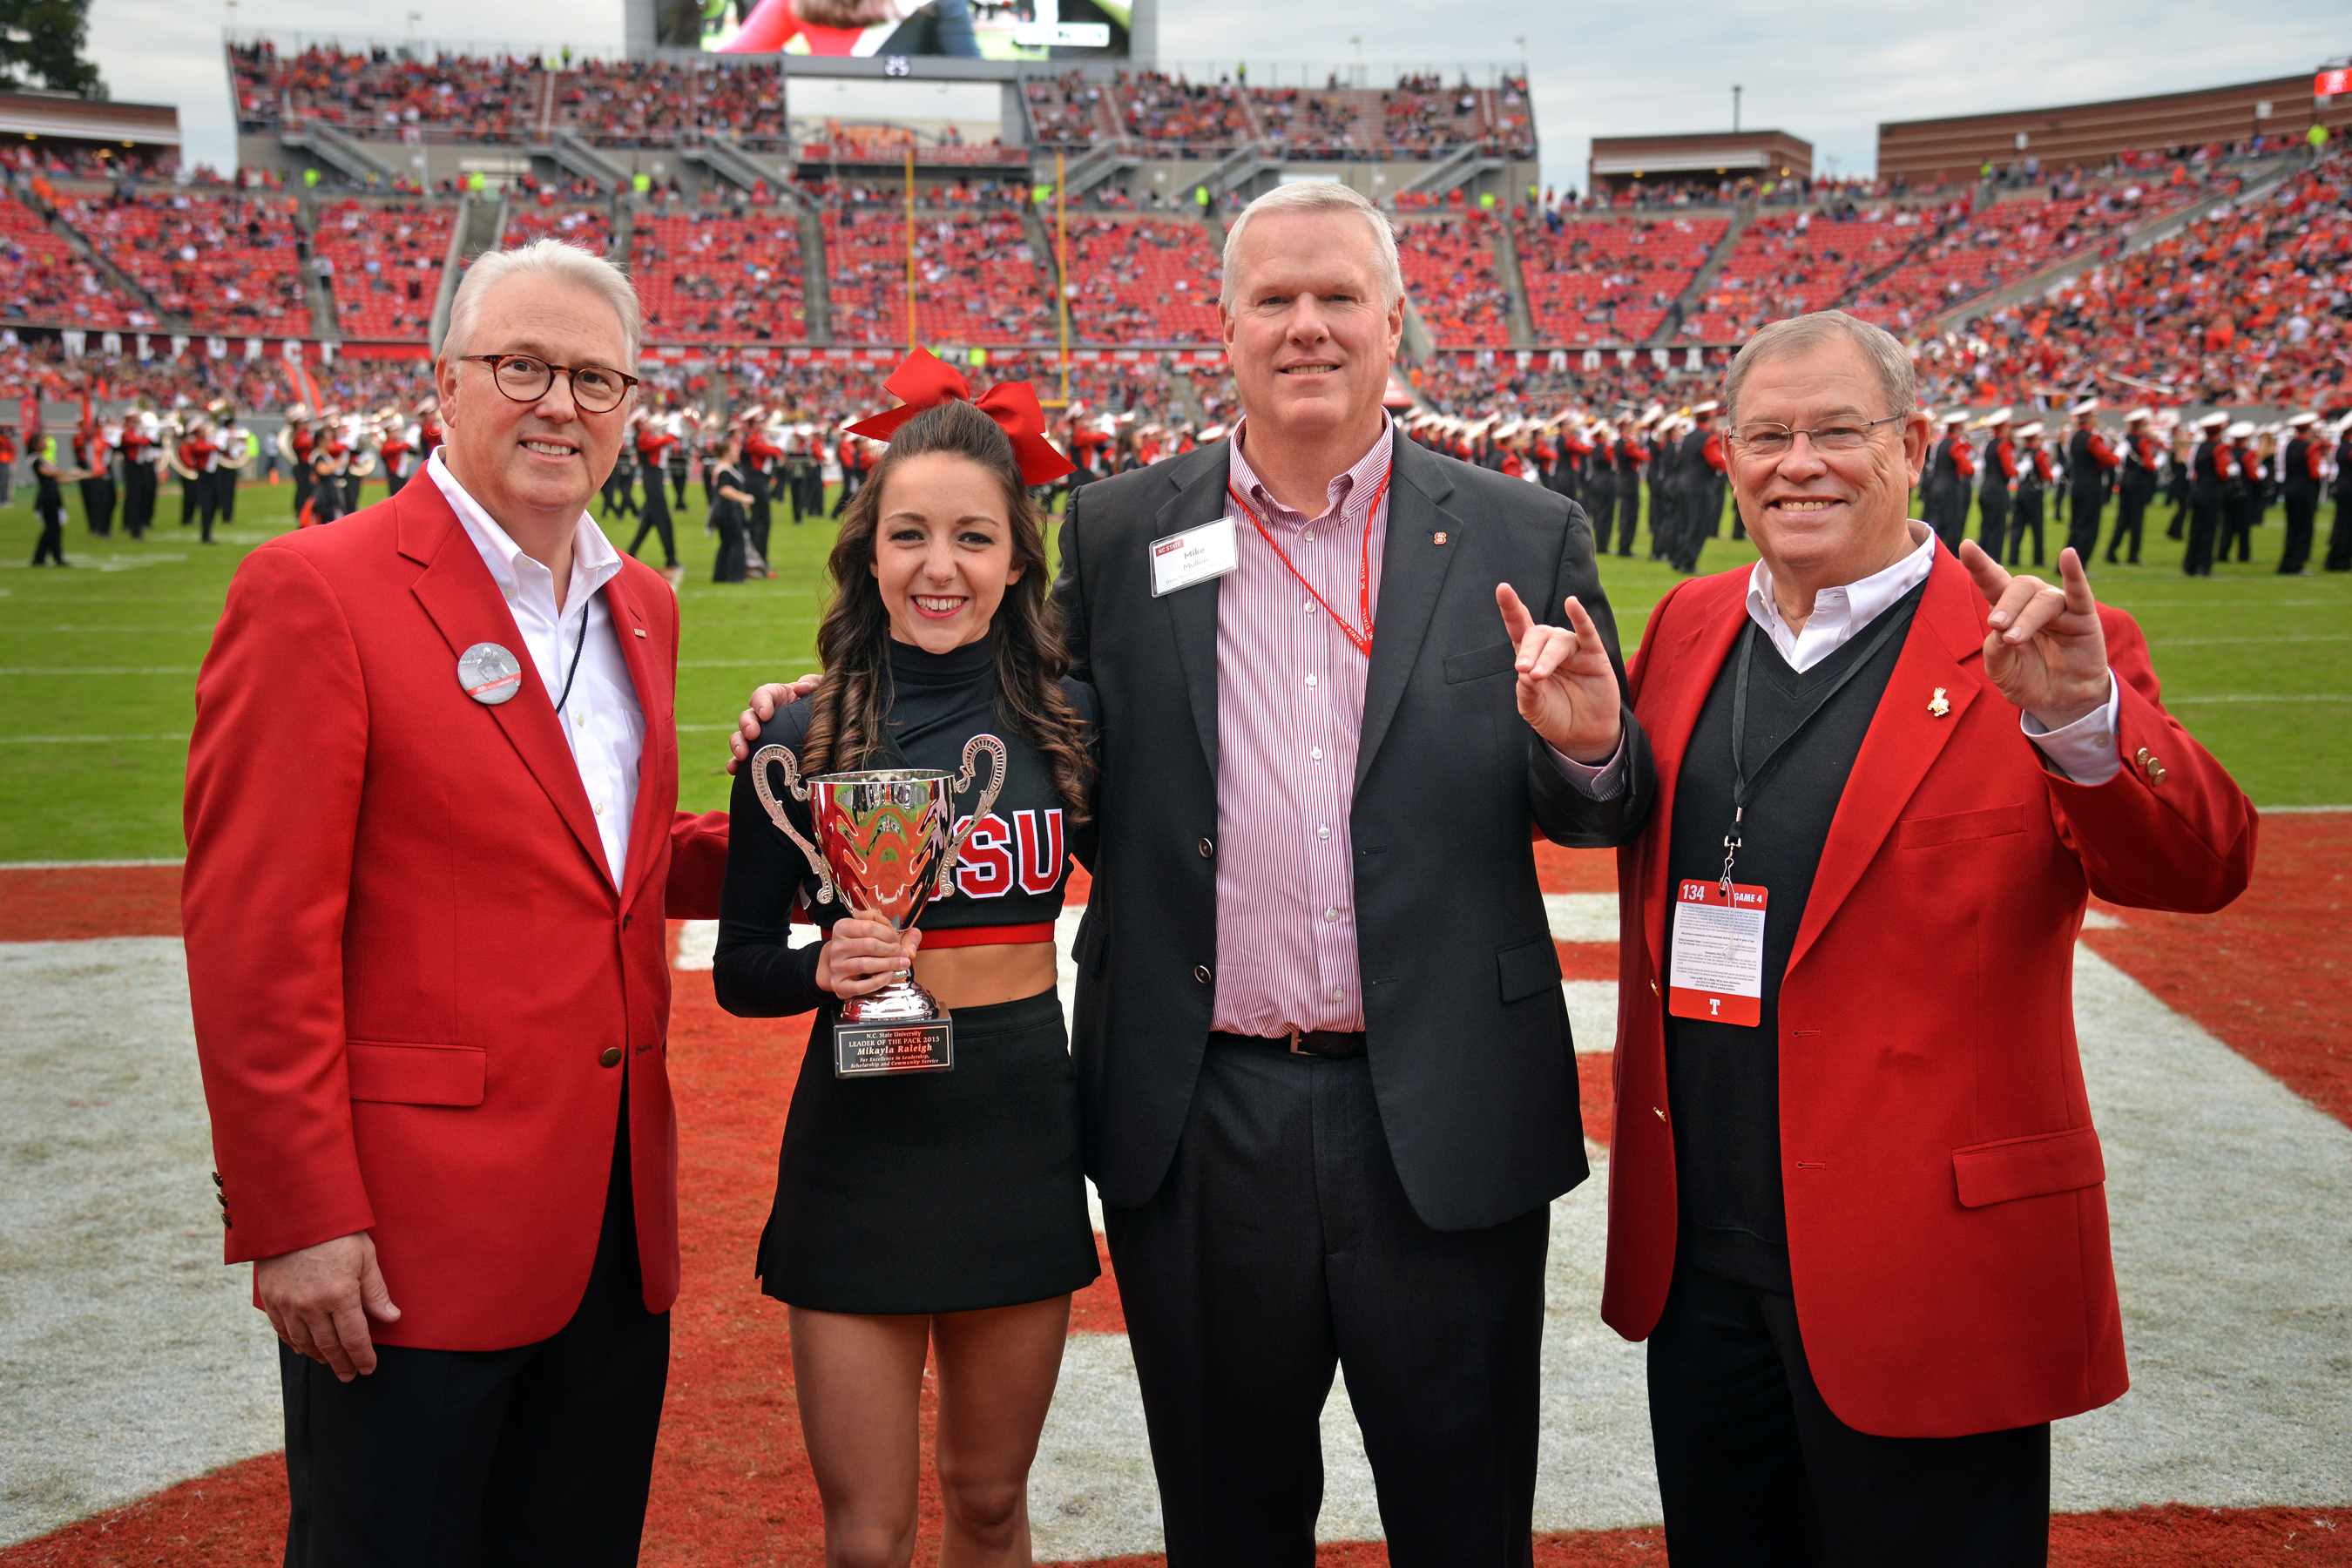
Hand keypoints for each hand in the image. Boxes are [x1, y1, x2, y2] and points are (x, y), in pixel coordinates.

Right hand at [254, 1231, 400, 1382]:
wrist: (291, 1214)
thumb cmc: (335, 1232)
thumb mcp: (365, 1256)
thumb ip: (376, 1291)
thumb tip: (391, 1318)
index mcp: (340, 1295)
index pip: (355, 1339)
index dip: (363, 1357)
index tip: (369, 1368)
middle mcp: (312, 1306)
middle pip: (329, 1347)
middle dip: (342, 1364)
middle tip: (350, 1375)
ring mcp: (288, 1305)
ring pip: (305, 1343)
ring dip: (319, 1357)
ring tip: (331, 1363)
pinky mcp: (271, 1300)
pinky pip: (283, 1331)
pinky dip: (295, 1344)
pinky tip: (304, 1349)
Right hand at [724, 675, 821, 773]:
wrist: (825, 731)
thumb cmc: (821, 706)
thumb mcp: (820, 691)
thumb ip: (813, 684)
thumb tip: (800, 687)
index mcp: (776, 697)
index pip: (762, 695)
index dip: (760, 703)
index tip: (766, 714)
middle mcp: (763, 717)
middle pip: (747, 717)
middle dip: (747, 725)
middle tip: (753, 734)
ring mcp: (760, 736)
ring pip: (741, 738)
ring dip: (738, 744)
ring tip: (742, 755)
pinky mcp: (760, 754)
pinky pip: (743, 760)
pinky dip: (735, 764)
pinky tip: (734, 770)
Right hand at [814, 914, 922, 997]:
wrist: (838, 965)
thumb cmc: (860, 946)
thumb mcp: (873, 931)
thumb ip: (893, 929)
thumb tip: (910, 943)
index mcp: (843, 928)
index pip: (868, 927)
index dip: (887, 932)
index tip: (897, 938)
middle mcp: (837, 947)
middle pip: (868, 945)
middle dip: (892, 949)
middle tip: (904, 953)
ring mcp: (836, 967)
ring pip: (865, 964)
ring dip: (889, 964)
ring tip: (903, 963)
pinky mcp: (839, 985)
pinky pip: (860, 986)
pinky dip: (877, 981)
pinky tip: (889, 975)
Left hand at [1496, 584, 1622, 763]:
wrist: (1583, 735)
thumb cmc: (1554, 716)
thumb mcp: (1533, 709)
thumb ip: (1527, 692)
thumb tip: (1526, 673)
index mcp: (1531, 657)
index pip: (1519, 627)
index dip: (1511, 608)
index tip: (1502, 588)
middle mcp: (1552, 648)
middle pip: (1538, 634)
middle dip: (1528, 651)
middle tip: (1524, 670)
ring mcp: (1574, 650)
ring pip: (1559, 641)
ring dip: (1547, 656)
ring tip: (1538, 675)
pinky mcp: (1595, 656)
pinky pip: (1588, 633)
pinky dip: (1581, 618)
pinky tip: (1572, 604)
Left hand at [1957, 543, 2109, 728]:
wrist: (2061, 702)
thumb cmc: (2029, 681)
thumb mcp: (2002, 672)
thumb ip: (1995, 653)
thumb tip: (2000, 633)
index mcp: (2008, 611)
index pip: (1993, 582)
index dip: (1980, 565)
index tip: (1966, 546)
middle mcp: (2033, 604)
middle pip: (2018, 587)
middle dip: (2005, 605)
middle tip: (1997, 626)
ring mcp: (2060, 609)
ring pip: (2043, 599)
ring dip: (2026, 617)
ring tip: (2014, 640)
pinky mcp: (2084, 618)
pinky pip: (2079, 592)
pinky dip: (2074, 574)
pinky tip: (2068, 555)